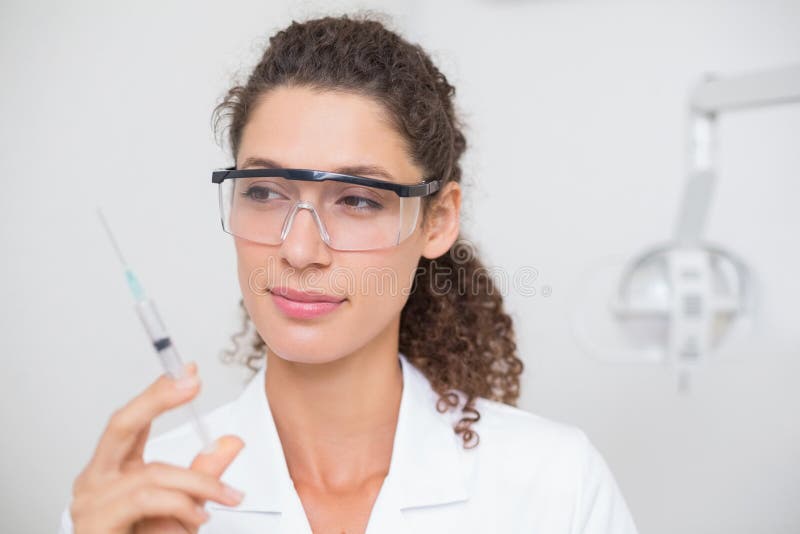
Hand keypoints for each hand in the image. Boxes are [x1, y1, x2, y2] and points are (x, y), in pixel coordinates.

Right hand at [69, 362, 245, 533]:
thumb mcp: (182, 506)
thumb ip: (201, 476)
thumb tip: (231, 443)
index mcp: (113, 469)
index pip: (132, 422)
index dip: (158, 394)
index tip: (188, 372)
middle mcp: (95, 480)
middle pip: (121, 426)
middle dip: (156, 399)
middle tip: (190, 383)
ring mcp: (91, 503)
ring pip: (151, 472)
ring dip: (198, 483)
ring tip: (224, 498)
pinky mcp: (96, 526)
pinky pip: (147, 499)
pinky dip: (181, 503)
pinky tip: (197, 516)